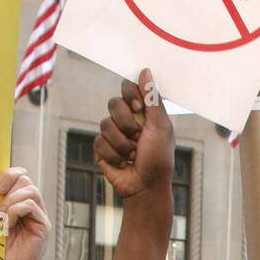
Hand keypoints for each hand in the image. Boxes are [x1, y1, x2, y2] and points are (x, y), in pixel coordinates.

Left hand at [0, 168, 50, 259]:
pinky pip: (31, 206)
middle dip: (10, 187)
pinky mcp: (43, 227)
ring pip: (31, 191)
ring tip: (1, 217)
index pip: (21, 177)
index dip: (10, 175)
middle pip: (26, 181)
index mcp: (21, 204)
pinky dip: (16, 211)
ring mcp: (40, 218)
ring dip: (11, 200)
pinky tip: (7, 224)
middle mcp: (33, 209)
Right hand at [94, 69, 174, 199]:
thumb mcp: (160, 127)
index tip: (139, 109)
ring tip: (133, 155)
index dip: (130, 96)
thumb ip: (152, 99)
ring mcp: (113, 133)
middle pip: (114, 103)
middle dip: (127, 123)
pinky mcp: (102, 148)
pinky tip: (123, 163)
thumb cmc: (158, 159)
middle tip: (138, 137)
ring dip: (122, 143)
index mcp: (142, 111)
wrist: (145, 187)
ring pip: (105, 124)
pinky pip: (99, 141)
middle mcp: (126, 119)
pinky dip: (113, 154)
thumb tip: (145, 71)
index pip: (128, 88)